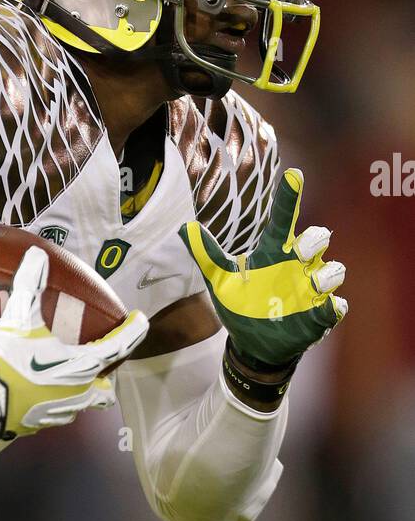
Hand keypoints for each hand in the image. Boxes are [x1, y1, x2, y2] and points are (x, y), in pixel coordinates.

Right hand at [0, 247, 148, 438]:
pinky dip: (55, 402)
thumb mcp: (18, 317)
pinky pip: (58, 414)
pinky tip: (39, 391)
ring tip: (66, 375)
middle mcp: (79, 393)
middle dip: (104, 375)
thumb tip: (36, 253)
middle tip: (95, 357)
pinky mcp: (41, 425)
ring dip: (80, 390)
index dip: (134, 331)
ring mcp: (61, 413)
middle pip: (106, 388)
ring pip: (83, 404)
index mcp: (82, 365)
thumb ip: (30, 284)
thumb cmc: (6, 357)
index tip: (140, 320)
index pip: (120, 346)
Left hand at [178, 167, 346, 369]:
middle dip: (314, 240)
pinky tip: (327, 309)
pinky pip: (335, 308)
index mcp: (273, 254)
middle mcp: (297, 266)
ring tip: (314, 283)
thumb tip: (184, 228)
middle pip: (316, 240)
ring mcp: (311, 291)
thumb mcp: (220, 280)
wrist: (253, 345)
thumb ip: (206, 255)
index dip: (289, 198)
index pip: (283, 221)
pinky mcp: (320, 316)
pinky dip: (332, 308)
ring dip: (327, 275)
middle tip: (301, 249)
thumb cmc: (240, 305)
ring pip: (332, 272)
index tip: (294, 175)